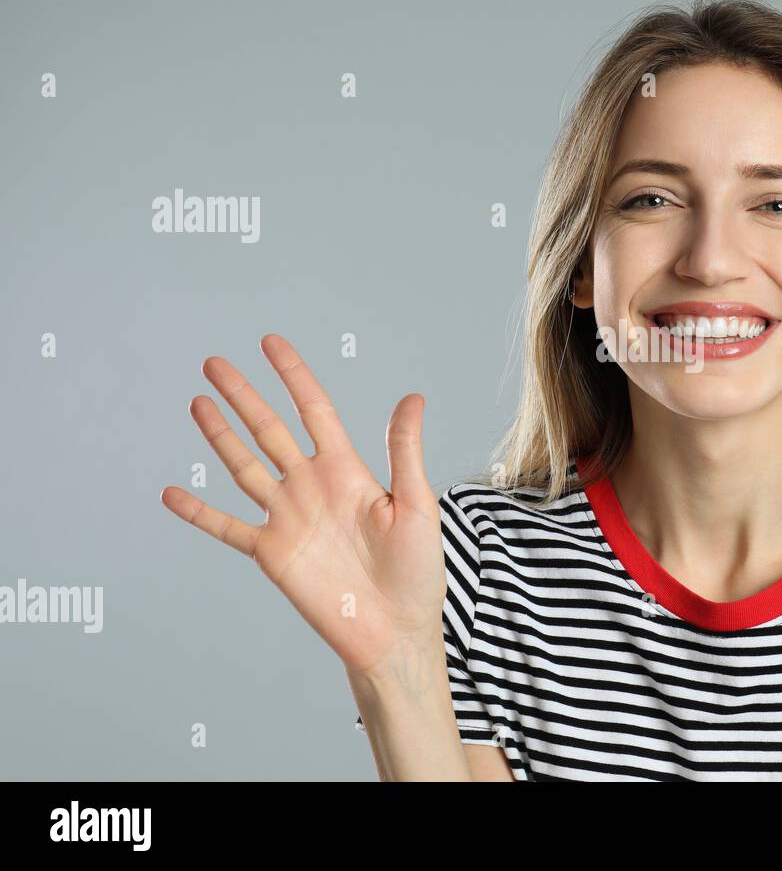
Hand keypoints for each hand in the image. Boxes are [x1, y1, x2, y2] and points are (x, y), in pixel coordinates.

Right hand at [160, 335, 445, 675]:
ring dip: (219, 436)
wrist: (396, 631)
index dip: (293, 376)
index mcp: (348, 471)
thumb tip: (411, 397)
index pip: (314, 410)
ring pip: (244, 466)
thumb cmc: (418, 572)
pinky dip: (198, 512)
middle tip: (214, 363)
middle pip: (269, 430)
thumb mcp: (417, 504)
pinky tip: (171, 494)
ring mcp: (288, 518)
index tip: (271, 343)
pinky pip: (227, 527)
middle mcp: (312, 487)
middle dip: (243, 396)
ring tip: (198, 403)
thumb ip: (405, 451)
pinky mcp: (271, 554)